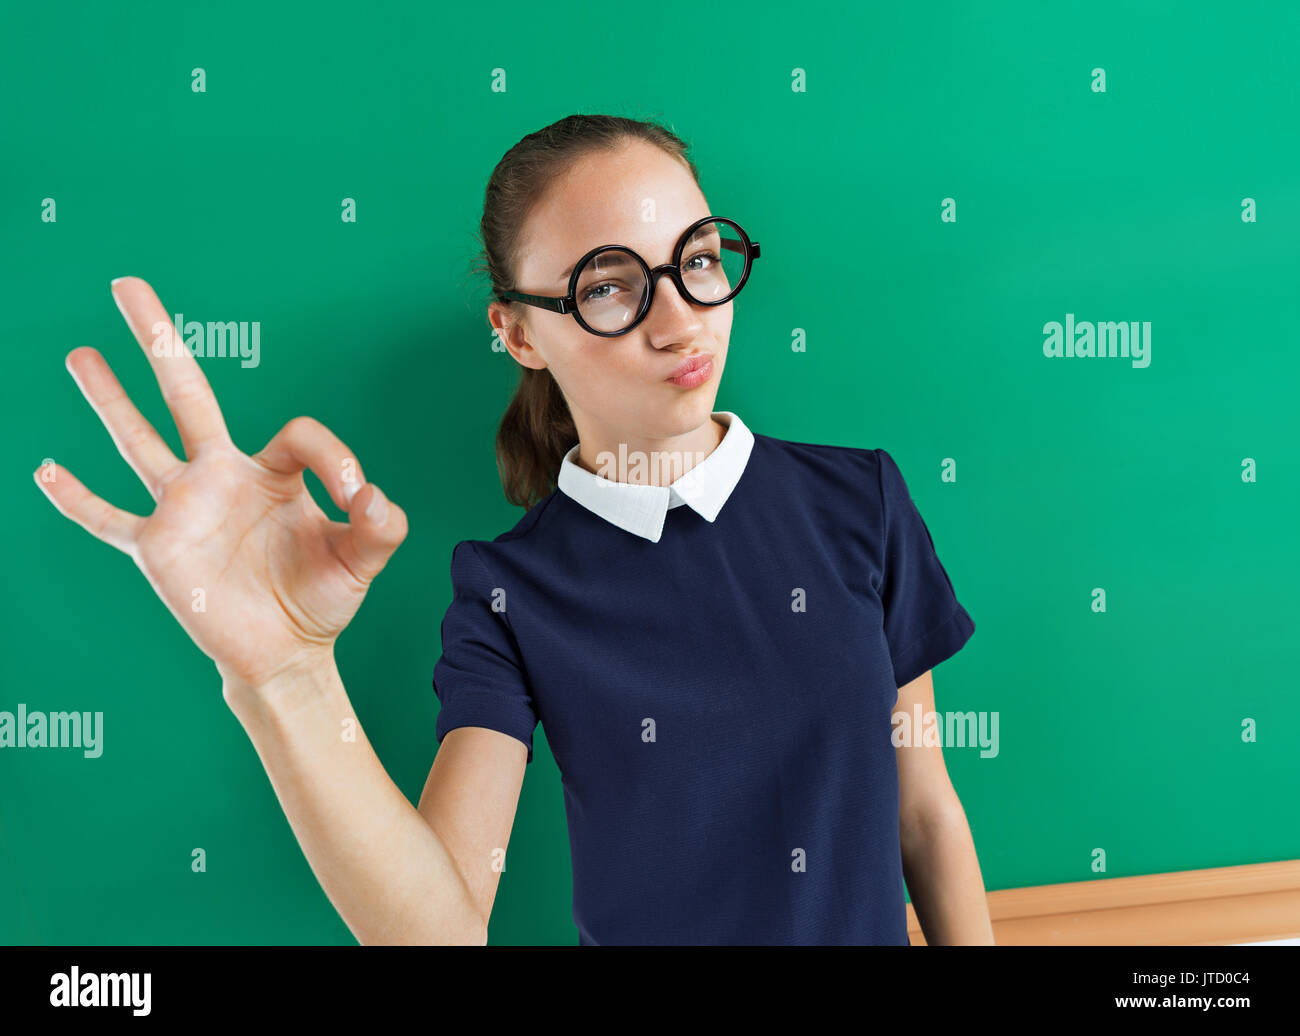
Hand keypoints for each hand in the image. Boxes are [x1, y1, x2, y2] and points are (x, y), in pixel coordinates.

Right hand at [33, 277, 407, 689]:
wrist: (286, 652)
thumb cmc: (322, 598)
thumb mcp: (363, 558)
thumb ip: (383, 523)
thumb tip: (370, 492)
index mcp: (276, 471)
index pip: (299, 433)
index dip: (334, 457)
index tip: (356, 496)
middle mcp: (224, 476)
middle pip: (186, 393)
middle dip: (159, 339)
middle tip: (127, 285)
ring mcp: (185, 508)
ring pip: (138, 441)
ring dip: (108, 399)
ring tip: (80, 355)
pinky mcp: (158, 548)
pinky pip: (109, 519)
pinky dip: (77, 500)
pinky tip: (46, 471)